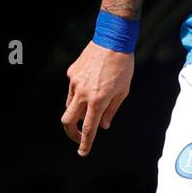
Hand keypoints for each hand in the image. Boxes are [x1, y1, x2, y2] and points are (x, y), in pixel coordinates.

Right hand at [62, 40, 134, 156]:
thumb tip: (103, 125)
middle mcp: (83, 93)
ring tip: (91, 106)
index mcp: (98, 100)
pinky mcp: (71, 73)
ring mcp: (75, 82)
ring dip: (77, 112)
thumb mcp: (123, 91)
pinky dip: (79, 95)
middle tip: (79, 136)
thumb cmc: (123, 66)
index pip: (89, 127)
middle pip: (68, 120)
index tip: (83, 152)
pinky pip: (72, 90)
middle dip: (71, 132)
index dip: (86, 142)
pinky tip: (91, 85)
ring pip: (69, 105)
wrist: (113, 40)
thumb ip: (111, 110)